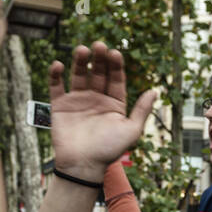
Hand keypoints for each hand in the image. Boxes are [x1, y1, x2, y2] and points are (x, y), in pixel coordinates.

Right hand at [48, 42, 157, 182]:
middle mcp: (97, 99)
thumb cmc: (108, 151)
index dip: (116, 65)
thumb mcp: (131, 131)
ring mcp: (78, 101)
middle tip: (99, 46)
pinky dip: (56, 75)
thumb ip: (142, 111)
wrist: (82, 166)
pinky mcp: (60, 106)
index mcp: (114, 104)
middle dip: (99, 59)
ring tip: (82, 50)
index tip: (115, 53)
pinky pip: (57, 86)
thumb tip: (154, 90)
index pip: (116, 79)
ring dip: (80, 61)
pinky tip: (59, 65)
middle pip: (98, 73)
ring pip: (79, 75)